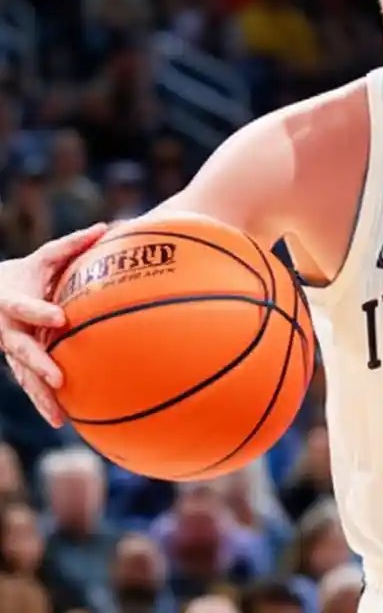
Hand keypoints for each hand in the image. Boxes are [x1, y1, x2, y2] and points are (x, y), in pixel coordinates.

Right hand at [0, 223, 108, 426]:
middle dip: (39, 364)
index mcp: (12, 302)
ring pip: (24, 375)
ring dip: (40, 395)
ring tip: (59, 416)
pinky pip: (30, 386)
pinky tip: (62, 420)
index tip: (59, 319)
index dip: (38, 312)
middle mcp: (8, 330)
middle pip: (21, 350)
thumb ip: (72, 244)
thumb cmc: (30, 271)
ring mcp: (12, 350)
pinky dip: (44, 402)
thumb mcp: (46, 256)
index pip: (23, 307)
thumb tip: (108, 226)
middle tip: (58, 378)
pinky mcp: (20, 364)